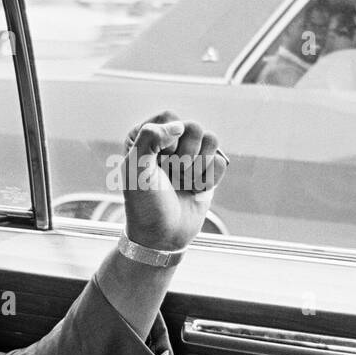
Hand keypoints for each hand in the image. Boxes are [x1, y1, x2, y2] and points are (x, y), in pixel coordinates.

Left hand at [121, 111, 227, 251]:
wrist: (163, 236)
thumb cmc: (145, 203)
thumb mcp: (135, 169)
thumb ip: (149, 137)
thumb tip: (180, 125)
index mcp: (145, 135)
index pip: (170, 117)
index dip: (168, 141)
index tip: (158, 162)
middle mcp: (168, 141)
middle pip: (194, 127)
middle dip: (184, 157)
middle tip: (171, 176)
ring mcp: (190, 155)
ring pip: (211, 140)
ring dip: (197, 168)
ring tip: (183, 183)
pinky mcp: (207, 170)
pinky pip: (220, 161)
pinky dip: (208, 179)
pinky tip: (194, 190)